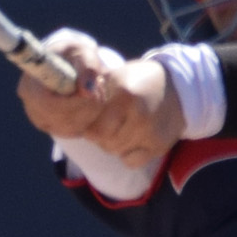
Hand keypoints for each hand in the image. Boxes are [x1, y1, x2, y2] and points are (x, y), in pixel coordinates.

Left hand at [18, 29, 186, 168]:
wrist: (181, 90)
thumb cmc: (138, 82)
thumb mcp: (115, 76)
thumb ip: (90, 89)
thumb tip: (55, 105)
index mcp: (122, 90)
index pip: (86, 117)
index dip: (80, 118)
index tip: (81, 117)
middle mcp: (136, 111)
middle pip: (97, 136)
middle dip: (97, 130)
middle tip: (108, 118)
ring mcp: (148, 131)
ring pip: (110, 149)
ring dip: (111, 141)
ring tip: (124, 124)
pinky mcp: (157, 147)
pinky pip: (127, 160)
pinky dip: (128, 152)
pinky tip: (137, 136)